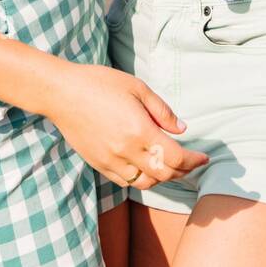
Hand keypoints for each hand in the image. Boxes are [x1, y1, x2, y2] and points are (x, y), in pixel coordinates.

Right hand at [44, 60, 208, 190]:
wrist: (62, 93)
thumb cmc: (99, 83)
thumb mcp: (136, 87)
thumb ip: (162, 110)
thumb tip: (182, 129)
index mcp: (139, 131)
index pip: (175, 158)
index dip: (193, 161)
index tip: (203, 157)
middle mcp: (126, 152)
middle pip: (163, 174)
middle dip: (182, 171)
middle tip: (191, 162)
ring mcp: (111, 161)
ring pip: (145, 183)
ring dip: (162, 177)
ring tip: (170, 165)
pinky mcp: (99, 165)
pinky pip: (125, 181)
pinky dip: (141, 178)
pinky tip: (146, 166)